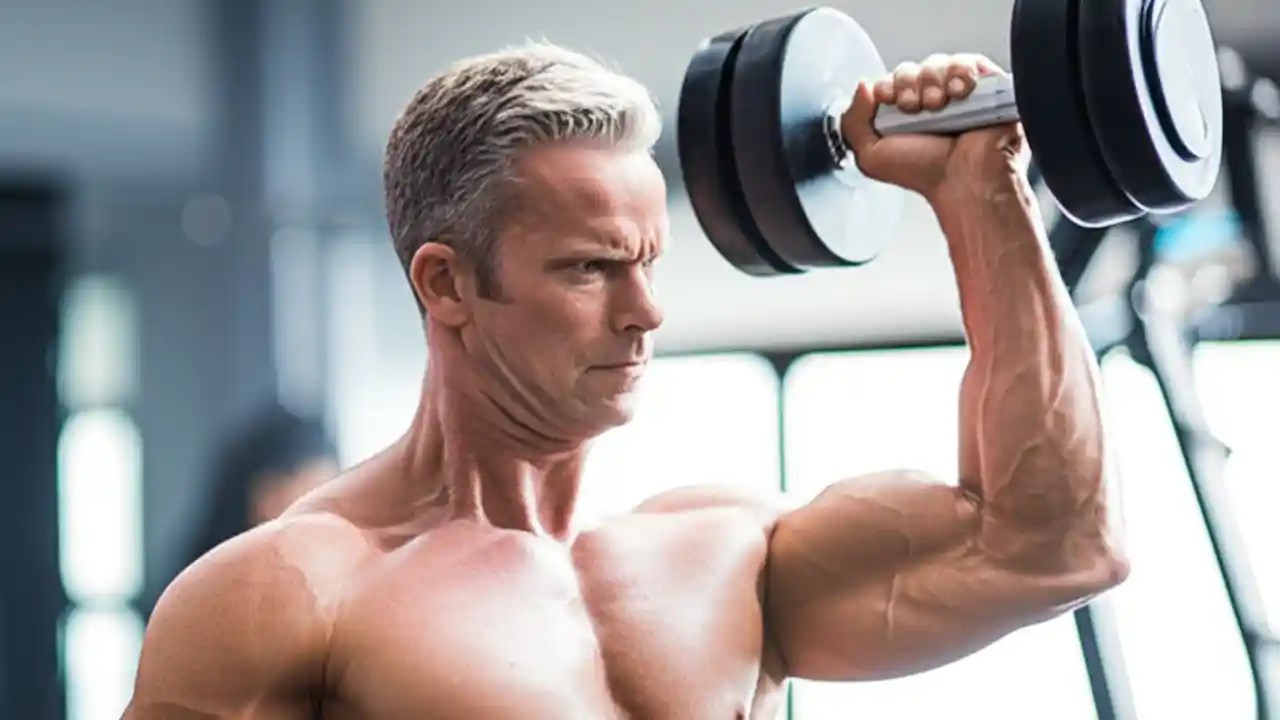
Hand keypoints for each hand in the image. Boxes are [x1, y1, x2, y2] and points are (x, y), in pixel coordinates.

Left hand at [841, 53, 1027, 205]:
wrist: (962, 180)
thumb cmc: (923, 174)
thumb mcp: (871, 156)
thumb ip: (854, 121)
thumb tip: (862, 86)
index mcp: (902, 114)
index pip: (889, 81)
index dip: (888, 86)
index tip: (891, 101)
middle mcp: (929, 100)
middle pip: (911, 69)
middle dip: (908, 84)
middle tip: (915, 108)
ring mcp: (957, 92)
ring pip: (937, 63)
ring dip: (932, 79)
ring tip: (938, 105)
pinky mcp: (985, 86)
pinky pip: (968, 62)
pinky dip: (960, 71)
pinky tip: (958, 93)